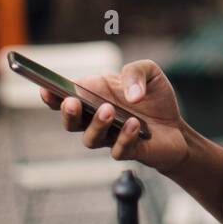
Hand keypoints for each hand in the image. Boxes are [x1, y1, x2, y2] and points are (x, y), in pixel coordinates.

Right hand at [38, 60, 188, 175]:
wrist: (177, 128)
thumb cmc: (156, 98)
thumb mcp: (150, 72)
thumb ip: (135, 71)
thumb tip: (129, 93)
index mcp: (95, 95)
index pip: (65, 96)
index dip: (52, 94)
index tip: (45, 88)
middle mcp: (96, 119)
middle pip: (70, 122)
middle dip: (67, 113)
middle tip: (72, 103)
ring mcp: (110, 138)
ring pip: (90, 139)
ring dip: (96, 124)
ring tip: (108, 110)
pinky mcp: (128, 152)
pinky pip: (119, 149)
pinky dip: (124, 137)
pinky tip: (133, 124)